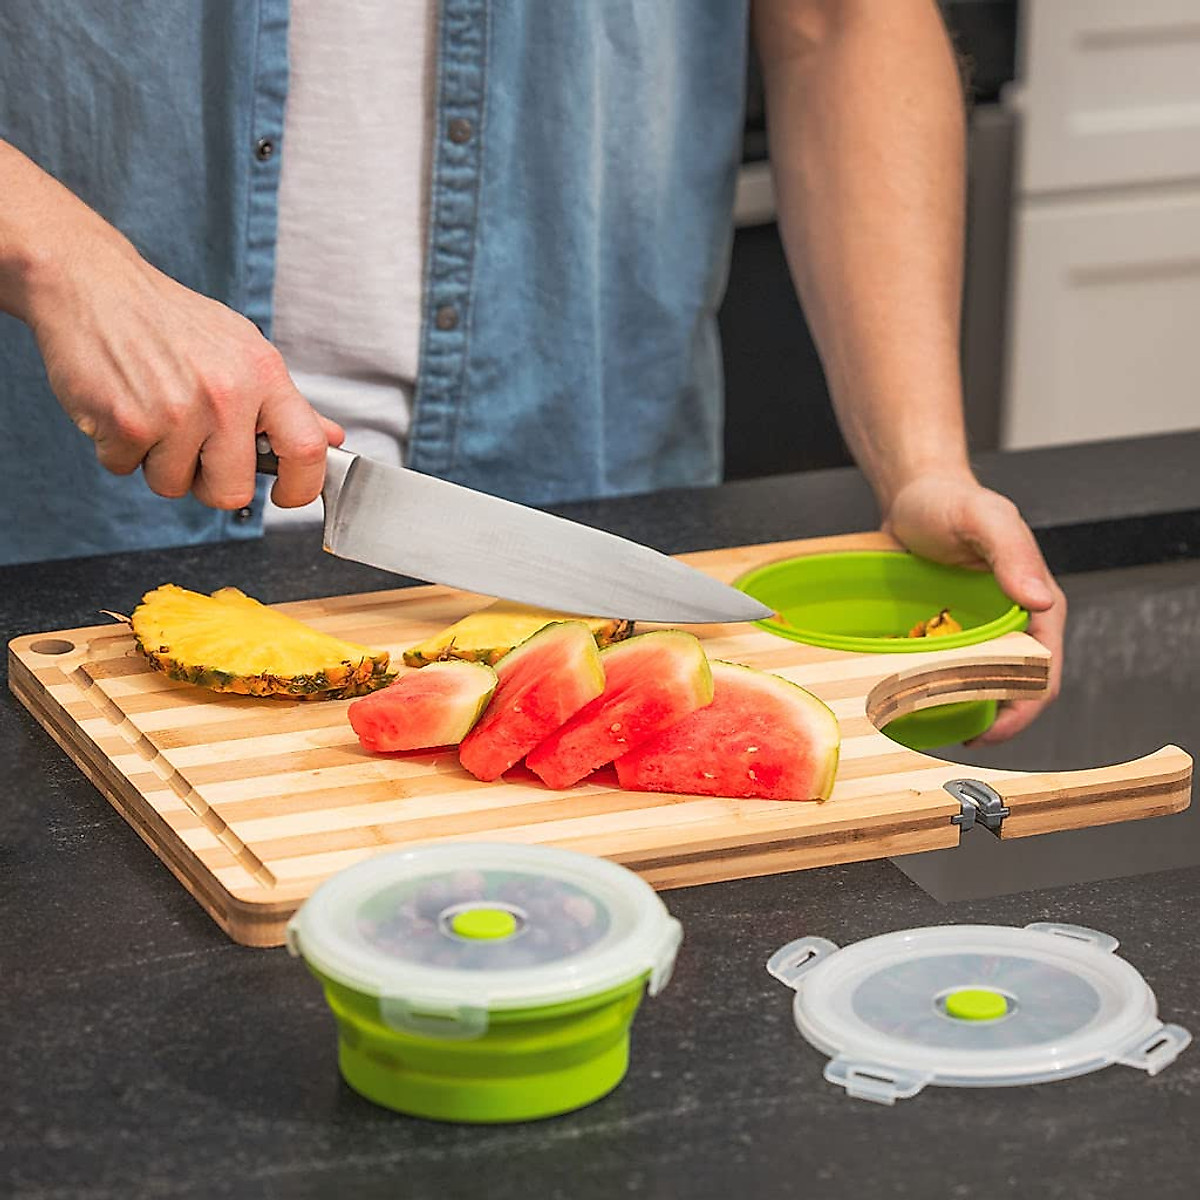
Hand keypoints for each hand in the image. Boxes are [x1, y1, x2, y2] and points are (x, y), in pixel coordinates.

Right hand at [25, 221, 342, 509]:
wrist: (94, 283)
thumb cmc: (172, 321)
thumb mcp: (243, 350)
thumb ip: (287, 404)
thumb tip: (331, 438)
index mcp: (262, 374)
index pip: (307, 449)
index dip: (302, 487)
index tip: (287, 494)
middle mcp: (225, 394)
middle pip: (232, 492)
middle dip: (210, 483)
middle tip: (195, 451)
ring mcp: (175, 411)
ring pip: (173, 485)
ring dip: (159, 463)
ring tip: (153, 415)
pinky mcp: (125, 422)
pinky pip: (126, 469)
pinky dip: (119, 449)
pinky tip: (122, 406)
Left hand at [882, 472, 1066, 743]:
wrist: (914, 494)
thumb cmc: (950, 502)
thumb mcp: (982, 517)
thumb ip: (1011, 552)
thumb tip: (1042, 601)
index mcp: (1038, 603)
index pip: (1044, 673)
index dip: (1023, 710)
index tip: (990, 733)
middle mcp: (1016, 622)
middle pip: (1017, 688)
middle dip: (996, 721)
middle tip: (958, 738)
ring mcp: (984, 628)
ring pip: (984, 684)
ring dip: (968, 710)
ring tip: (937, 728)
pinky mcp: (954, 630)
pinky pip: (953, 669)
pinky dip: (941, 689)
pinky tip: (918, 701)